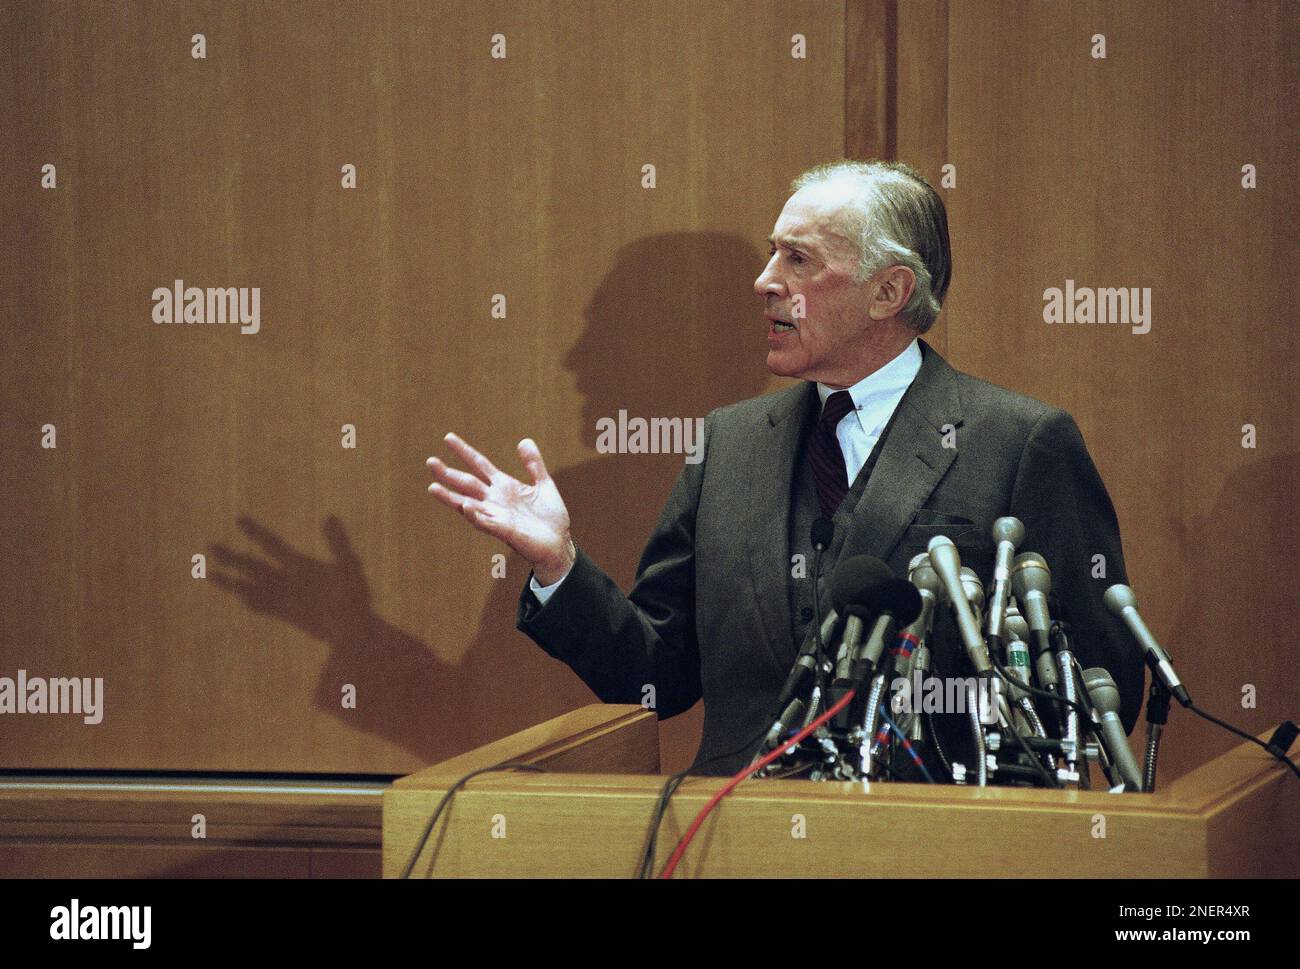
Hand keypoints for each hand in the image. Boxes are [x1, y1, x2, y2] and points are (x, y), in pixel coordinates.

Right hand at [427, 433, 574, 584]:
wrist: (559, 544)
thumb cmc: (550, 517)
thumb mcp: (544, 485)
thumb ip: (534, 465)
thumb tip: (524, 441)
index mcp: (504, 486)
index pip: (479, 464)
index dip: (464, 451)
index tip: (448, 437)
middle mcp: (495, 500)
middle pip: (467, 483)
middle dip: (448, 473)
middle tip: (430, 461)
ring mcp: (497, 515)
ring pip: (468, 504)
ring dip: (450, 497)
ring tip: (433, 487)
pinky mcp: (504, 531)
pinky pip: (486, 522)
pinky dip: (475, 515)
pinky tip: (465, 506)